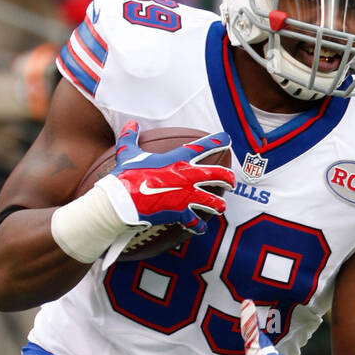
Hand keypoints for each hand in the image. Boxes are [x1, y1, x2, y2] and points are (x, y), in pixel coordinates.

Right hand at [106, 120, 234, 234]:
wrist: (122, 200)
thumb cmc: (126, 175)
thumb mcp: (128, 153)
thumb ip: (131, 138)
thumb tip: (130, 125)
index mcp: (178, 159)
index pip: (204, 147)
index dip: (218, 141)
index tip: (228, 139)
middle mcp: (187, 176)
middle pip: (218, 175)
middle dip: (229, 178)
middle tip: (232, 181)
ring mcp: (186, 195)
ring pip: (213, 201)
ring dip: (219, 205)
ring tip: (221, 207)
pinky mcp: (181, 213)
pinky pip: (196, 222)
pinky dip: (199, 227)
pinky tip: (201, 229)